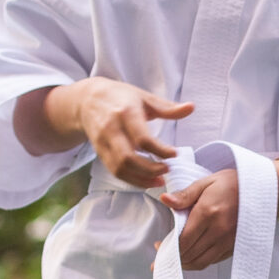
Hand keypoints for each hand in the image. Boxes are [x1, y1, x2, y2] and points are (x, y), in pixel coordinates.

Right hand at [30, 77, 191, 188]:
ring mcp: (103, 142)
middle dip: (150, 169)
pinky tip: (146, 181)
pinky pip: (114, 171)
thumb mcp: (144, 97)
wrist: (86, 100)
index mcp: (126, 113)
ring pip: (120, 168)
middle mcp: (111, 129)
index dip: (160, 150)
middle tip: (168, 170)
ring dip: (141, 179)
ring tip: (160, 180)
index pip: (142, 138)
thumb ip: (167, 108)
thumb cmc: (120, 97)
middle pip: (128, 157)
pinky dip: (131, 180)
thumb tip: (191, 108)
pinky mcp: (99, 152)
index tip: (175, 154)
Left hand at [161, 169, 237, 269]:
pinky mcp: (235, 246)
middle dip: (173, 257)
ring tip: (175, 259)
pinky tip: (192, 256)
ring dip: (185, 263)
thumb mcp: (206, 182)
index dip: (168, 247)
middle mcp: (218, 230)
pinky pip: (213, 261)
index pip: (183, 240)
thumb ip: (185, 195)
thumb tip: (165, 200)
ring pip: (201, 262)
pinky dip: (200, 262)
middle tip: (163, 254)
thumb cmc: (232, 183)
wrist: (262, 190)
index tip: (158, 246)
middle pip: (189, 254)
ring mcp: (228, 241)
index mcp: (208, 213)